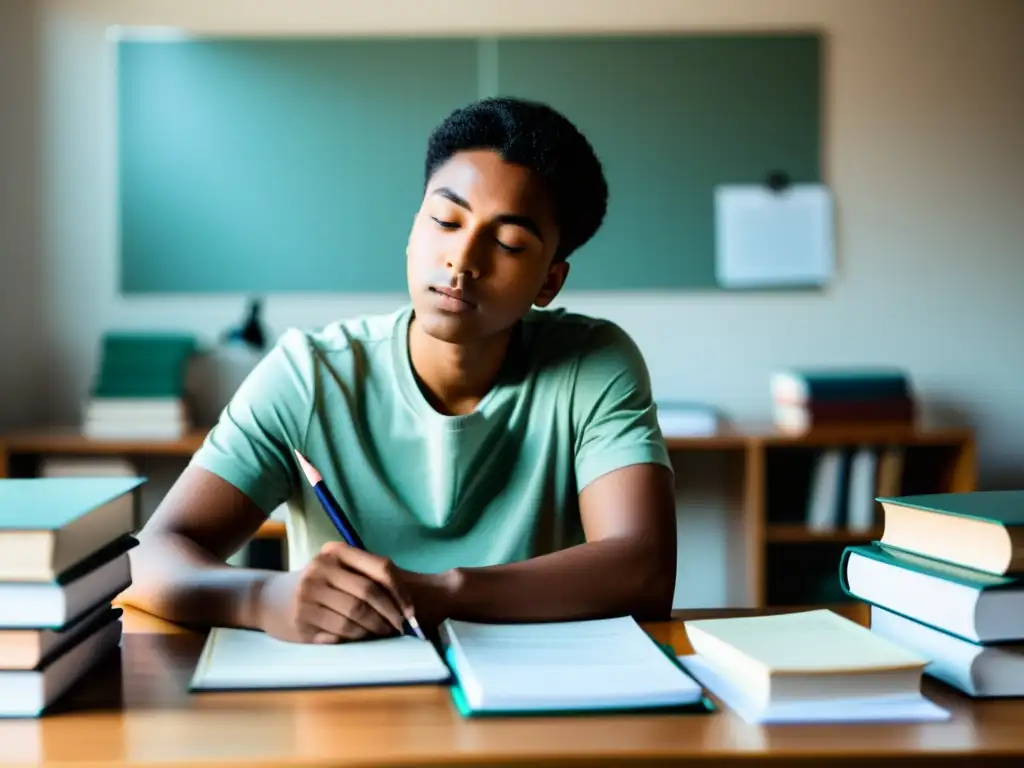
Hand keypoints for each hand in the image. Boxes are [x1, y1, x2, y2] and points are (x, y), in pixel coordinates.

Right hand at [255, 542, 414, 643]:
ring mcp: (308, 594)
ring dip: (376, 629)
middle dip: (390, 614)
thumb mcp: (337, 570)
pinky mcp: (302, 619)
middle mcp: (320, 569)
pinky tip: (362, 638)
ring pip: (356, 616)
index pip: (380, 568)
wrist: (270, 598)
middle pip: (369, 593)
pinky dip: (358, 638)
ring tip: (384, 634)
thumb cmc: (318, 584)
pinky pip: (340, 632)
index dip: (400, 591)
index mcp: (336, 552)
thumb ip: (367, 577)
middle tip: (400, 628)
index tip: (411, 611)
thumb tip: (407, 606)